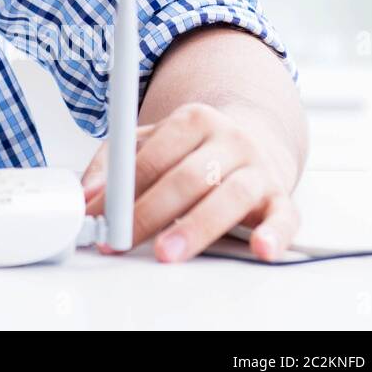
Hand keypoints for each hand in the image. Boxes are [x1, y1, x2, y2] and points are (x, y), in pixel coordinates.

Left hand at [79, 101, 300, 262]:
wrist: (254, 141)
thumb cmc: (194, 150)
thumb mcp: (151, 142)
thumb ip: (115, 163)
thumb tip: (87, 194)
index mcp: (193, 120)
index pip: (152, 157)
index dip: (121, 189)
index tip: (100, 216)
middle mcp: (229, 140)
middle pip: (187, 178)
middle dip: (150, 212)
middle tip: (124, 238)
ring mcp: (258, 169)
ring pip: (228, 197)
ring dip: (195, 228)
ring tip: (168, 252)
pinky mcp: (282, 199)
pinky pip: (284, 218)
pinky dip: (274, 234)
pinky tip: (261, 248)